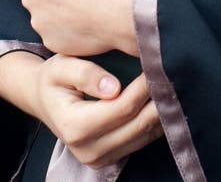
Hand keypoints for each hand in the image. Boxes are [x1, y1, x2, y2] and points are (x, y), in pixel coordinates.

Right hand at [32, 54, 162, 167]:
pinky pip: (141, 141)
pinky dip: (155, 121)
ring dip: (161, 110)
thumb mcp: (60, 67)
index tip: (158, 62)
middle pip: (138, 124)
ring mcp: (99, 158)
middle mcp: (88, 149)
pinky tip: (162, 98)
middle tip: (175, 71)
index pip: (123, 107)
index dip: (144, 87)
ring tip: (172, 82)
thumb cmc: (54, 78)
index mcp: (75, 127)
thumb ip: (85, 74)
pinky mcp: (110, 158)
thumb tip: (113, 87)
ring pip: (144, 135)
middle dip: (159, 97)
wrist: (45, 100)